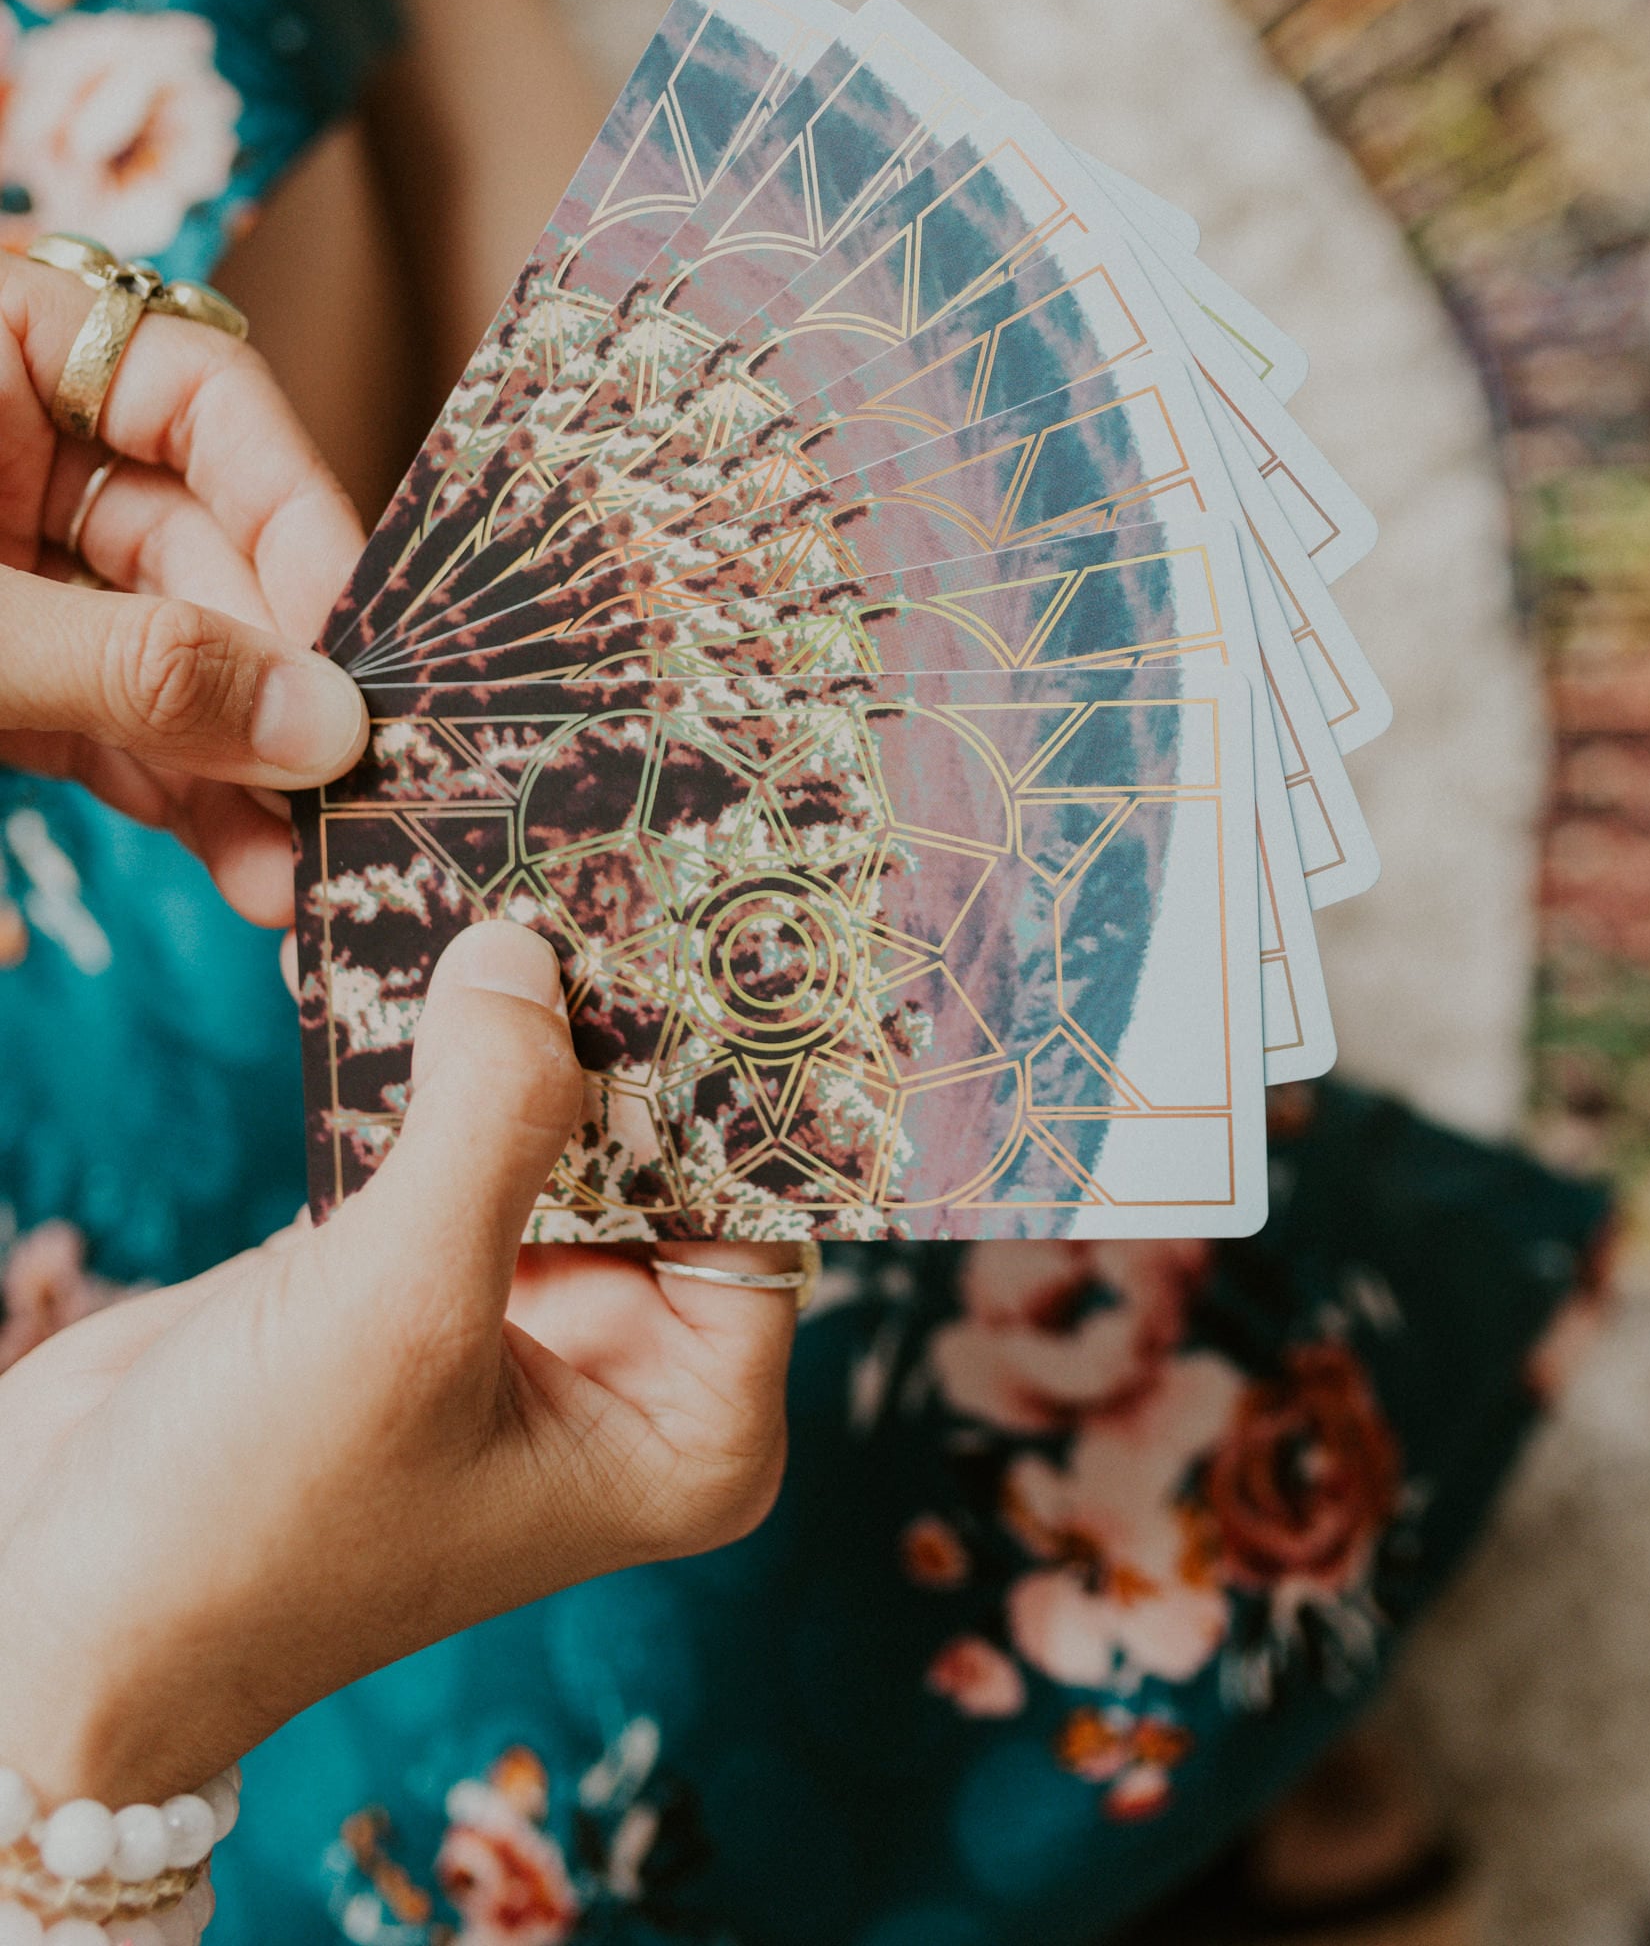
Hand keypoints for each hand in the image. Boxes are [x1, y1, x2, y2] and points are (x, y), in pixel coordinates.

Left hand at [0, 252, 369, 923]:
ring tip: (297, 872)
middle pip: (204, 545)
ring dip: (237, 769)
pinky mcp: (0, 673)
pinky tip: (240, 863)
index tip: (363, 647)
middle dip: (271, 686)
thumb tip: (324, 727)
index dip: (299, 518)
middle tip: (348, 791)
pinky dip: (172, 797)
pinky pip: (109, 721)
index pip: (206, 398)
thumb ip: (132, 666)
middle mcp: (23, 442)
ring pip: (166, 653)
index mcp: (6, 343)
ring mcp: (10, 561)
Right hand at [0, 923, 794, 1802]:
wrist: (51, 1611)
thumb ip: (492, 1122)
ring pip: (555, 1116)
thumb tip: (531, 956)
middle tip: (633, 852)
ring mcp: (516, 1307)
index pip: (764, 1200)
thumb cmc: (251, 1525)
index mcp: (689, 1425)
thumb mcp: (401, 1311)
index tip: (731, 913)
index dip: (744, 1065)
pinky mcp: (407, 1263)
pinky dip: (431, 1039)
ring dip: (527, 1008)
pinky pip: (452, 1121)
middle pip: (665, 1144)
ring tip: (542, 854)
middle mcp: (626, 1364)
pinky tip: (426, 923)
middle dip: (630, 1017)